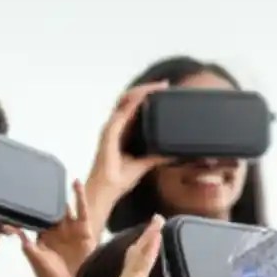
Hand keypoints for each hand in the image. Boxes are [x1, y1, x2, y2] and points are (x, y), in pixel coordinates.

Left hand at [8, 181, 96, 276]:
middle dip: (44, 198)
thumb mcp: (36, 260)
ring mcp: (71, 230)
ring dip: (61, 195)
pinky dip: (79, 197)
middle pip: (50, 211)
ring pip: (65, 208)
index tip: (17, 194)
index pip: (34, 219)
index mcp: (43, 239)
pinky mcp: (84, 230)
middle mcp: (57, 232)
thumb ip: (26, 244)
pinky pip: (81, 211)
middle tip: (36, 181)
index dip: (27, 208)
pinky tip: (75, 183)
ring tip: (56, 179)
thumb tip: (12, 229)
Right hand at [86, 82, 171, 201]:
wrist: (104, 192)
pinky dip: (133, 103)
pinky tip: (144, 97)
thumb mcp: (144, 165)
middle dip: (146, 89)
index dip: (146, 96)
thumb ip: (157, 157)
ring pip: (125, 102)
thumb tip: (172, 154)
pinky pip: (122, 114)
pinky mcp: (109, 134)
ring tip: (157, 87)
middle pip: (129, 100)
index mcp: (122, 132)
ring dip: (141, 92)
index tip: (163, 90)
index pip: (133, 107)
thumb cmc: (117, 180)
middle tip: (164, 84)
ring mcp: (111, 129)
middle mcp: (115, 127)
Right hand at [102, 215, 197, 276]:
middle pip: (136, 255)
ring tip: (158, 222)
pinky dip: (148, 249)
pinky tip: (156, 236)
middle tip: (157, 220)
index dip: (145, 250)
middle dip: (147, 237)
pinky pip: (140, 263)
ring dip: (149, 237)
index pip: (137, 266)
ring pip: (138, 255)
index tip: (155, 237)